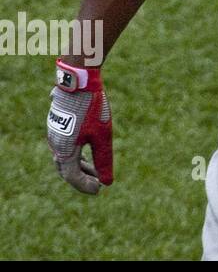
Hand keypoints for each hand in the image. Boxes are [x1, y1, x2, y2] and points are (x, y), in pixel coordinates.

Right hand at [47, 60, 113, 193]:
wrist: (80, 81)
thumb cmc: (92, 109)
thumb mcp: (102, 136)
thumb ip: (104, 160)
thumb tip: (108, 182)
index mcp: (64, 151)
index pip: (72, 176)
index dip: (85, 186)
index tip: (99, 190)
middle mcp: (55, 143)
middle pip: (67, 167)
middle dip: (83, 177)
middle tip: (98, 183)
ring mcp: (55, 132)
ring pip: (66, 155)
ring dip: (80, 164)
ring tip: (95, 169)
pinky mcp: (58, 122)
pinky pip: (65, 143)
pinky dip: (77, 151)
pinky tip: (88, 147)